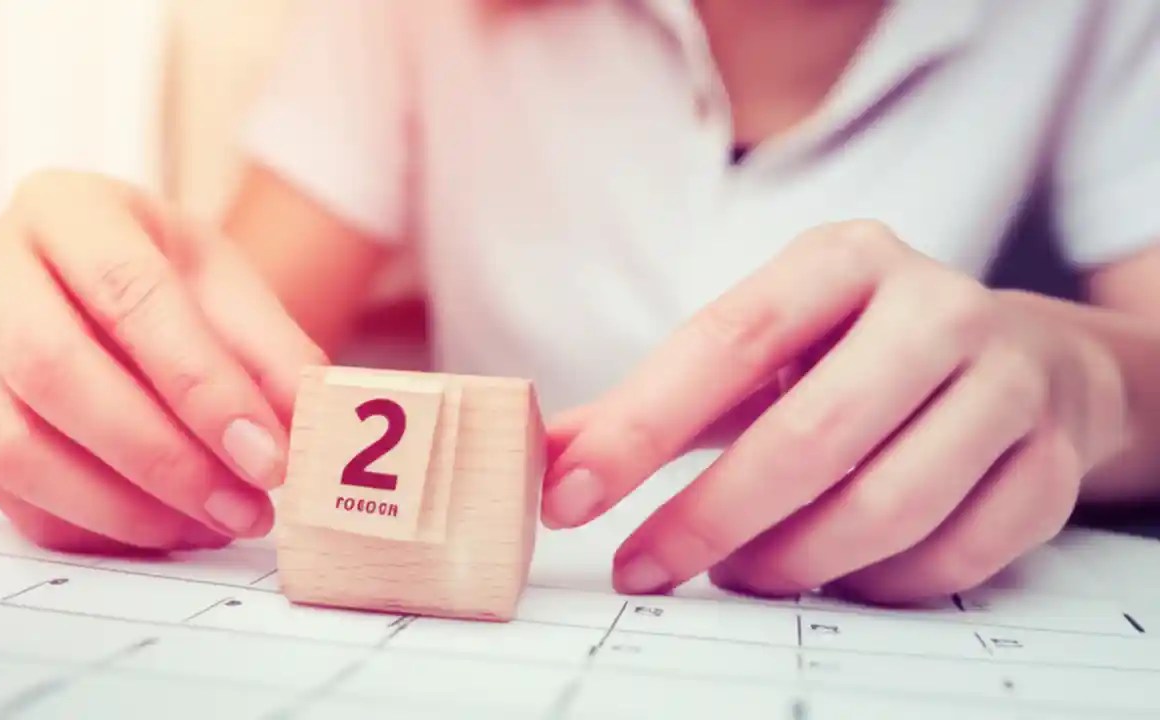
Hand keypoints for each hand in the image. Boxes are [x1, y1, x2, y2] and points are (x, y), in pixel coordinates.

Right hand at [0, 171, 325, 552]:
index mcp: (66, 208)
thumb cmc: (171, 281)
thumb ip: (275, 355)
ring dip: (123, 507)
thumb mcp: (233, 293)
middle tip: (244, 508)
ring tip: (212, 525)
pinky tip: (166, 529)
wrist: (106, 287)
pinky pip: (8, 495)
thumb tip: (308, 430)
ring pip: (14, 445)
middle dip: (159, 456)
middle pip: (52, 369)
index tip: (268, 457)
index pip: (128, 292)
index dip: (202, 385)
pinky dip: (93, 528)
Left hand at [544, 221, 1125, 602]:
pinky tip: (835, 571)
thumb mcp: (760, 354)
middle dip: (709, 517)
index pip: (727, 340)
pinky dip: (878, 584)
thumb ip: (658, 402)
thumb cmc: (857, 355)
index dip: (640, 426)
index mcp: (843, 259)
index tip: (568, 495)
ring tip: (741, 572)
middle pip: (812, 434)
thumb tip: (551, 455)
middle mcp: (935, 306)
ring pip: (889, 505)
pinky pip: (955, 555)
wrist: (1021, 357)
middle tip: (643, 567)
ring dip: (793, 561)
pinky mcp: (1050, 460)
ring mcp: (1007, 382)